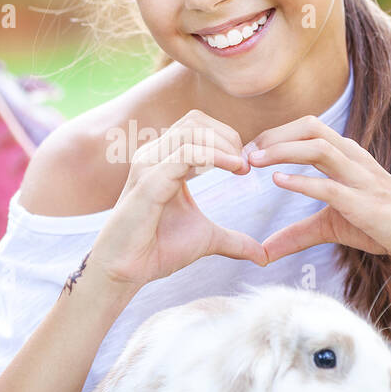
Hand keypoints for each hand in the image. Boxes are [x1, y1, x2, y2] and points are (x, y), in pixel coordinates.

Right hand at [92, 110, 269, 289]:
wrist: (127, 271)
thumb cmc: (158, 249)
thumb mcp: (206, 240)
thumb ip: (234, 240)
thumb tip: (263, 257)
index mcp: (163, 161)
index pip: (197, 125)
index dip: (226, 137)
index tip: (245, 165)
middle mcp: (153, 156)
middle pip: (195, 120)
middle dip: (228, 137)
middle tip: (245, 165)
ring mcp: (148, 166)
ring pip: (190, 131)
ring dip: (223, 144)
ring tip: (241, 167)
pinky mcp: (148, 182)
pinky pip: (184, 155)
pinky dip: (214, 156)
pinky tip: (234, 168)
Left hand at [247, 115, 390, 275]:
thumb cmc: (380, 226)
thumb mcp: (331, 227)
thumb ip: (297, 234)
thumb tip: (262, 251)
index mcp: (346, 156)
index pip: (307, 128)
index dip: (275, 134)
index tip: (247, 151)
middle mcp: (354, 158)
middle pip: (311, 127)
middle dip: (275, 135)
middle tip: (244, 152)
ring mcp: (361, 178)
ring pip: (320, 148)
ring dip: (283, 150)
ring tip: (254, 160)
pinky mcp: (365, 203)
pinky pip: (330, 185)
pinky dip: (302, 181)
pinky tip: (278, 181)